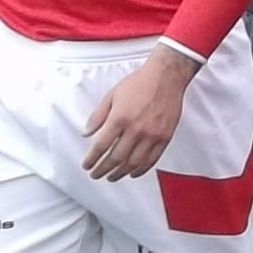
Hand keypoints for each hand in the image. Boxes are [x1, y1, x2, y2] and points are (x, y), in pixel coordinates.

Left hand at [82, 46, 193, 178]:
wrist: (166, 76)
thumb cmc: (140, 82)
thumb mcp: (112, 95)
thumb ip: (97, 116)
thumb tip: (86, 133)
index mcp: (120, 118)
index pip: (101, 146)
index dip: (92, 159)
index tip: (87, 165)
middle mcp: (135, 129)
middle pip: (116, 158)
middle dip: (103, 169)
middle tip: (96, 174)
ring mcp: (151, 135)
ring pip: (133, 163)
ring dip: (120, 173)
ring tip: (112, 176)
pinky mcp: (164, 137)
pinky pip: (151, 160)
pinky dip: (140, 170)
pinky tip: (133, 173)